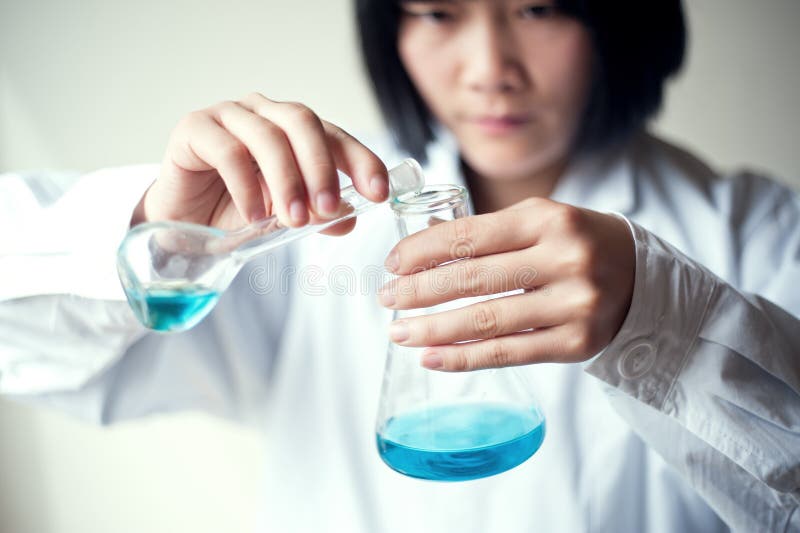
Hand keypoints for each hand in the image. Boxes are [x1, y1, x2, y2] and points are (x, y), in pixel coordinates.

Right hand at [132, 92, 388, 233]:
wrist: (184, 223)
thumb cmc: (236, 210)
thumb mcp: (286, 217)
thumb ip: (317, 214)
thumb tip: (350, 218)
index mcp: (293, 128)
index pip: (335, 135)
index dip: (361, 161)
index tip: (379, 193)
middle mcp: (264, 113)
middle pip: (303, 122)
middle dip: (322, 168)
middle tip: (327, 210)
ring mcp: (228, 115)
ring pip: (268, 136)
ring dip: (287, 181)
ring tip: (293, 221)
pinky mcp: (194, 128)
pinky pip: (227, 150)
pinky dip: (246, 186)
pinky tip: (255, 216)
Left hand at [378, 197, 634, 370]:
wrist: (642, 278)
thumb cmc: (576, 244)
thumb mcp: (539, 222)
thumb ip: (488, 234)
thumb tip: (420, 253)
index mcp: (547, 219)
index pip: (468, 235)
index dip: (422, 251)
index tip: (392, 264)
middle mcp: (564, 258)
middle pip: (471, 279)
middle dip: (418, 291)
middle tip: (385, 300)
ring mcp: (573, 304)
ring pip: (485, 320)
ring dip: (432, 329)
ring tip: (399, 332)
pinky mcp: (576, 343)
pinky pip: (508, 353)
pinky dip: (463, 358)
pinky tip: (431, 357)